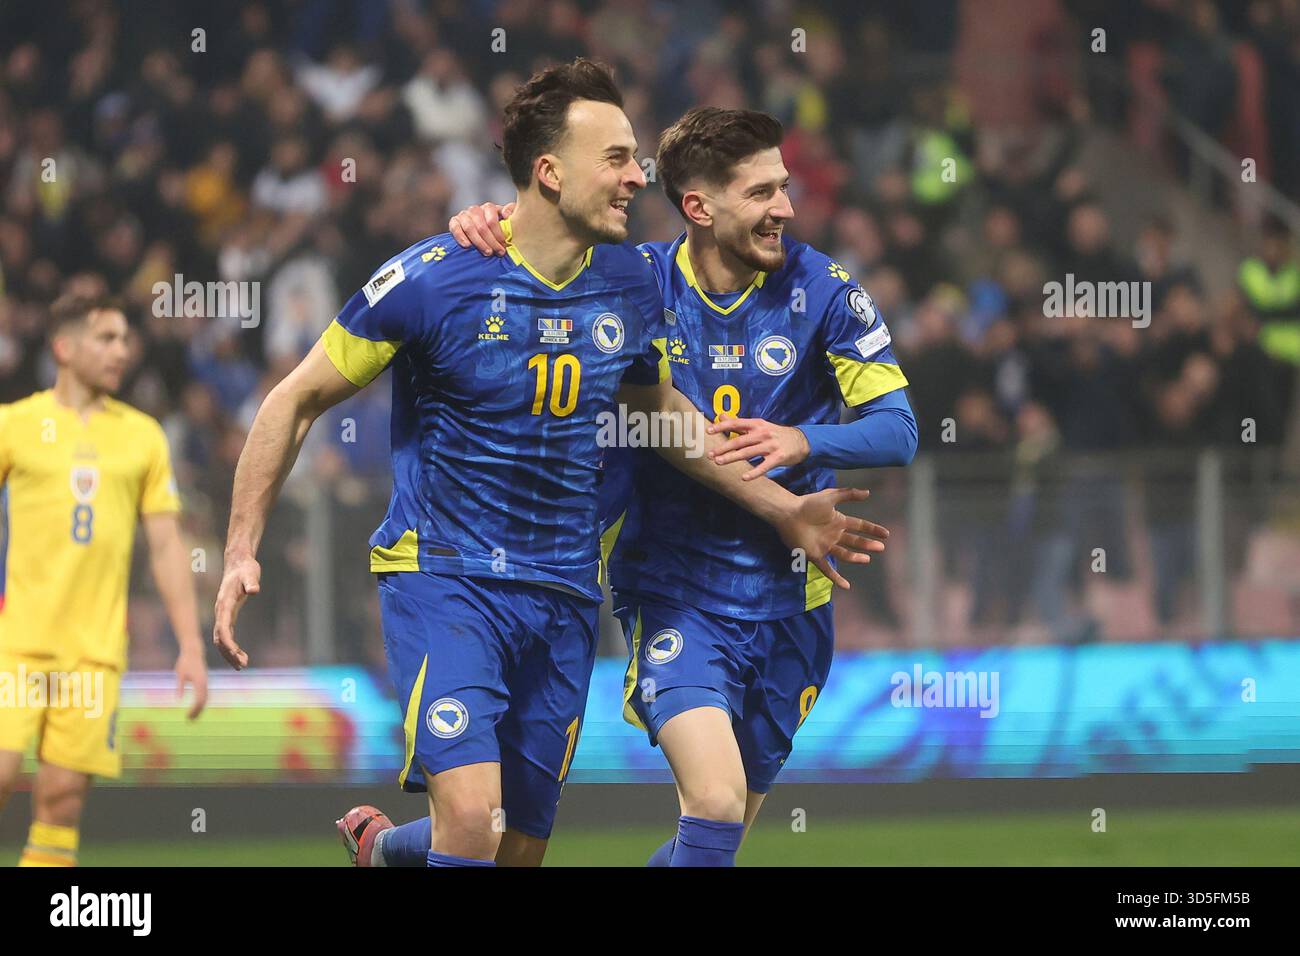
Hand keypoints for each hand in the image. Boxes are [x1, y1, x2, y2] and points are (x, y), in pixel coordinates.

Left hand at [174, 647, 208, 718]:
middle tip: (189, 720)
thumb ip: (180, 686)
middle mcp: (205, 683)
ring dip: (200, 709)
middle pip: (204, 701)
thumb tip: (178, 699)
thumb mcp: (180, 674)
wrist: (194, 652)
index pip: (199, 700)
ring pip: (205, 699)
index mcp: (200, 682)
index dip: (194, 709)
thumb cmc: (185, 662)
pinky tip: (195, 708)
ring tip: (192, 717)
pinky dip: (201, 703)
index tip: (186, 716)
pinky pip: (204, 695)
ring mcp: (205, 683)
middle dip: (197, 712)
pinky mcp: (204, 682)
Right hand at [213, 553, 259, 669]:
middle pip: (219, 637)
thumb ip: (251, 582)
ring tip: (243, 664)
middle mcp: (221, 611)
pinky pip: (225, 635)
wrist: (238, 564)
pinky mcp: (227, 615)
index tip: (236, 653)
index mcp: (224, 603)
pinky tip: (241, 655)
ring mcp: (222, 614)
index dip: (228, 642)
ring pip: (220, 639)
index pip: (223, 627)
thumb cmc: (246, 569)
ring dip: (229, 653)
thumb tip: (254, 590)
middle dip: (229, 652)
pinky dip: (231, 646)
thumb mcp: (250, 574)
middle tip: (242, 665)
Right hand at [449, 201, 514, 255]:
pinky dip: (460, 237)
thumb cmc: (496, 228)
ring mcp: (464, 215)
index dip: (498, 235)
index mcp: (489, 208)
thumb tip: (507, 215)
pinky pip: (455, 228)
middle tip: (498, 252)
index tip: (504, 246)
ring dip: (479, 242)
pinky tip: (467, 246)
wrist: (480, 232)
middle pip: (482, 226)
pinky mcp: (454, 221)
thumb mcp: (506, 219)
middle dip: (491, 241)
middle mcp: (475, 210)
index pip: (492, 221)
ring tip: (487, 252)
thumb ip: (510, 212)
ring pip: (469, 228)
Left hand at [708, 417, 810, 479]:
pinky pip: (764, 466)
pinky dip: (754, 472)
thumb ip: (739, 423)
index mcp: (757, 424)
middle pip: (739, 440)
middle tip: (710, 454)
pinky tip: (744, 478)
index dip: (722, 426)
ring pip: (748, 453)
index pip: (736, 423)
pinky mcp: (778, 457)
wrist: (801, 441)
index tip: (708, 431)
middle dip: (723, 448)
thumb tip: (721, 415)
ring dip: (732, 458)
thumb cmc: (775, 434)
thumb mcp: (759, 425)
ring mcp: (771, 445)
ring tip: (719, 463)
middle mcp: (763, 433)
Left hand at [773, 487, 887, 589]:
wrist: (788, 513)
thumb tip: (867, 493)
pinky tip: (846, 585)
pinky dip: (836, 577)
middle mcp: (834, 535)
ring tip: (867, 559)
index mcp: (838, 521)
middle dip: (867, 545)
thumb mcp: (831, 496)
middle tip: (881, 548)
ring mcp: (825, 546)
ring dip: (856, 557)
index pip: (859, 526)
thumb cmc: (808, 504)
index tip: (885, 534)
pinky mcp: (815, 555)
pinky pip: (827, 569)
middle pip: (854, 541)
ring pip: (844, 554)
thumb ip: (848, 494)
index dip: (872, 530)